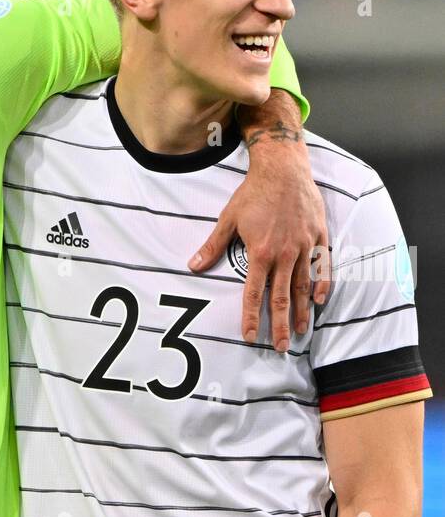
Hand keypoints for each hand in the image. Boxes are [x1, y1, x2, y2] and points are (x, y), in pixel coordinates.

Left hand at [188, 98, 329, 351]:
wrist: (283, 169)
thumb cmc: (253, 193)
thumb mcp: (228, 219)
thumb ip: (212, 246)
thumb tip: (193, 266)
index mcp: (260, 253)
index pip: (254, 294)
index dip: (251, 317)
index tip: (250, 336)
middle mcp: (284, 254)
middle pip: (282, 297)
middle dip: (280, 325)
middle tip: (280, 347)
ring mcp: (304, 246)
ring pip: (303, 286)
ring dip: (303, 311)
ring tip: (302, 331)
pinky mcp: (318, 236)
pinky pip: (322, 265)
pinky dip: (321, 284)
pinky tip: (320, 300)